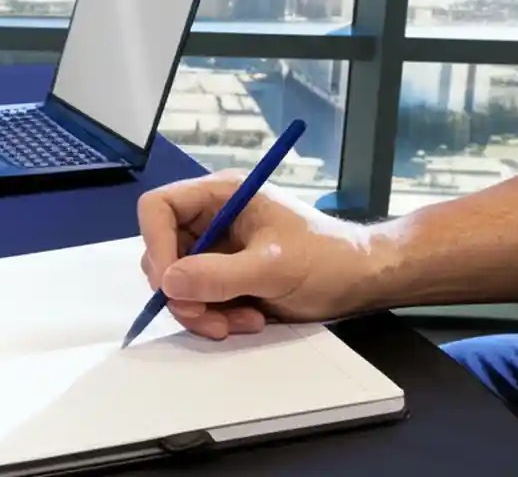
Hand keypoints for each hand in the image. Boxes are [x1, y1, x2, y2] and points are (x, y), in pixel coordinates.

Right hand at [138, 171, 380, 339]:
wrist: (362, 280)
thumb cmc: (327, 259)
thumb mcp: (273, 266)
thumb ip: (219, 275)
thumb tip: (168, 283)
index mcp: (221, 196)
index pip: (158, 208)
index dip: (155, 242)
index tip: (170, 282)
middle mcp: (211, 220)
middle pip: (162, 252)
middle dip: (181, 289)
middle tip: (206, 314)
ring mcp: (216, 251)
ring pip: (178, 283)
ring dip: (201, 310)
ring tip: (241, 321)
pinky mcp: (225, 278)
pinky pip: (198, 300)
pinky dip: (215, 317)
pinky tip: (249, 321)